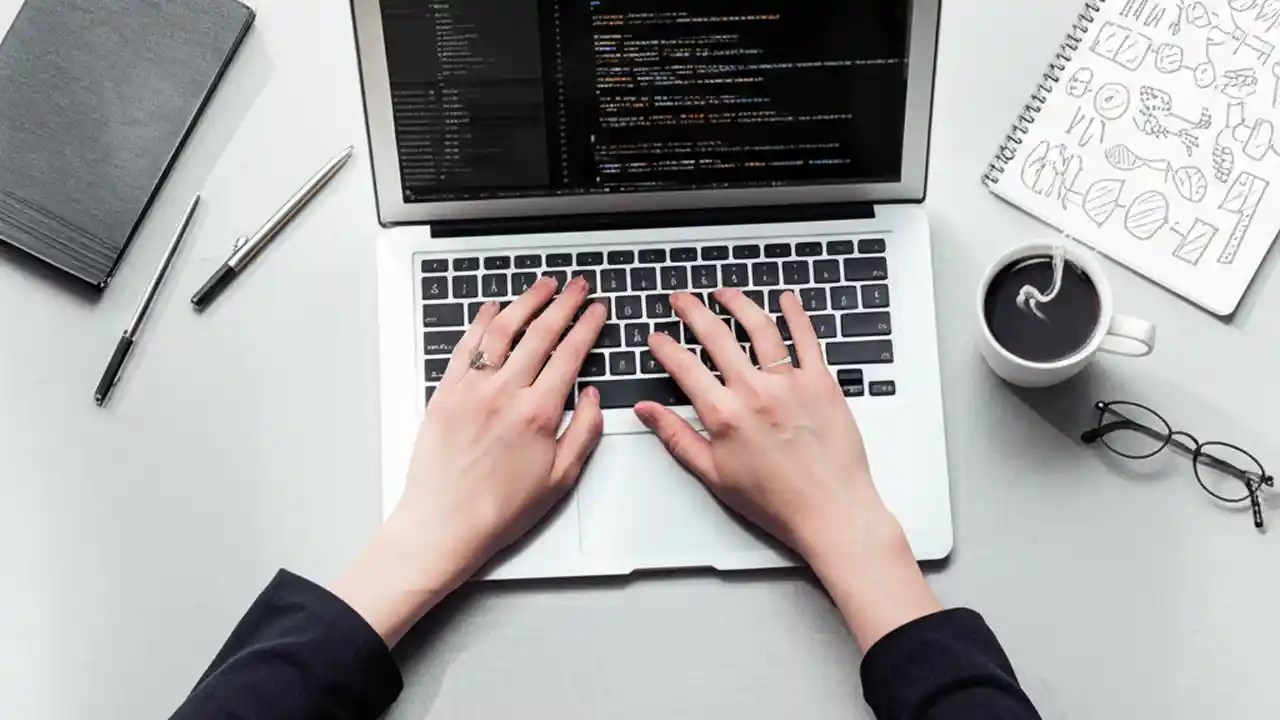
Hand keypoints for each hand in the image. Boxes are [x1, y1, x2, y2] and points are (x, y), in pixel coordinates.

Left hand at [334, 276, 605, 644]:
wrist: (444, 525)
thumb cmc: (499, 510)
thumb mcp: (560, 479)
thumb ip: (584, 432)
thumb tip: (595, 399)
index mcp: (539, 413)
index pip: (571, 354)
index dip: (588, 326)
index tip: (597, 310)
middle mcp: (505, 393)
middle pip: (541, 333)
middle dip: (564, 303)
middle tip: (577, 286)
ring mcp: (472, 389)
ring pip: (503, 330)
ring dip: (526, 302)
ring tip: (543, 286)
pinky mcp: (445, 393)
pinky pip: (466, 346)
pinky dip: (481, 322)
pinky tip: (492, 309)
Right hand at [634, 289, 883, 557]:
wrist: (830, 511)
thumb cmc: (775, 500)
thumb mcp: (713, 474)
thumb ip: (676, 436)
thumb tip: (647, 412)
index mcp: (724, 415)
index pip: (684, 366)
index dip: (664, 347)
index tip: (657, 337)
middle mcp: (754, 392)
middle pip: (716, 336)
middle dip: (692, 311)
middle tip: (681, 299)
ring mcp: (790, 383)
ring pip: (759, 327)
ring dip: (738, 303)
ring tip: (725, 293)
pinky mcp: (821, 383)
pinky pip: (807, 338)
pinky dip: (796, 314)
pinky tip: (786, 299)